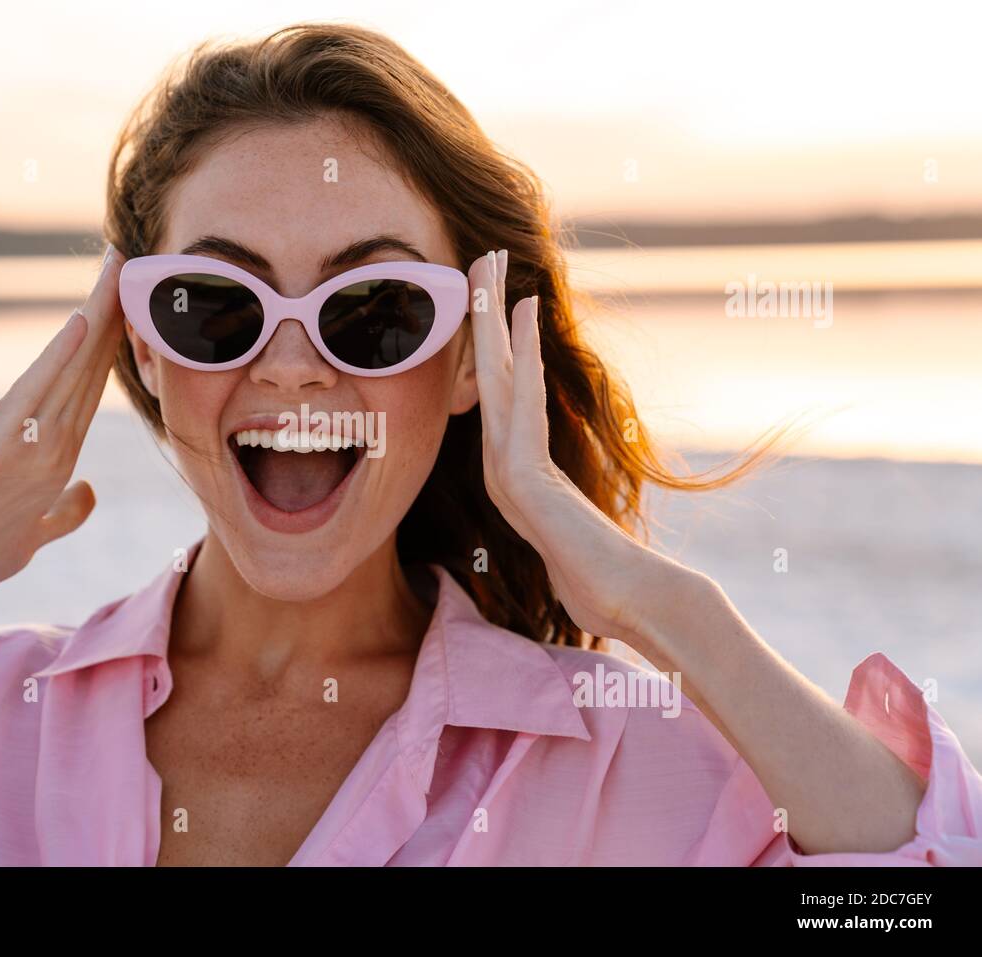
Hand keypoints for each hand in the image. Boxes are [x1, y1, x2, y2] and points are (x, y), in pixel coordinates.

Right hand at [0, 245, 126, 607]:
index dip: (123, 344)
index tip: (144, 302)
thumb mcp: (30, 537)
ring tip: (119, 265)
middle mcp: (45, 438)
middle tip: (134, 254)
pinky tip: (82, 323)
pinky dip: (59, 359)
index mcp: (57, 453)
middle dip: (117, 311)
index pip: (96, 387)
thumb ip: (62, 512)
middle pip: (91, 364)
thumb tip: (89, 491)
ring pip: (73, 368)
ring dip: (100, 316)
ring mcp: (22, 439)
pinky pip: (36, 395)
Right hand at [467, 249, 695, 648]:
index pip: (500, 394)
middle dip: (481, 315)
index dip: (491, 342)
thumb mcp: (584, 538)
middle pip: (489, 374)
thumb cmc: (610, 580)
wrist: (625, 602)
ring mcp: (509, 472)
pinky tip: (525, 316)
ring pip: (494, 379)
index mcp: (516, 475)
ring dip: (489, 322)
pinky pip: (516, 403)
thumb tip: (573, 515)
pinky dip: (519, 354)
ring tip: (487, 272)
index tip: (492, 292)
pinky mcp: (520, 479)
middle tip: (478, 257)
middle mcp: (505, 466)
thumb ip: (569, 519)